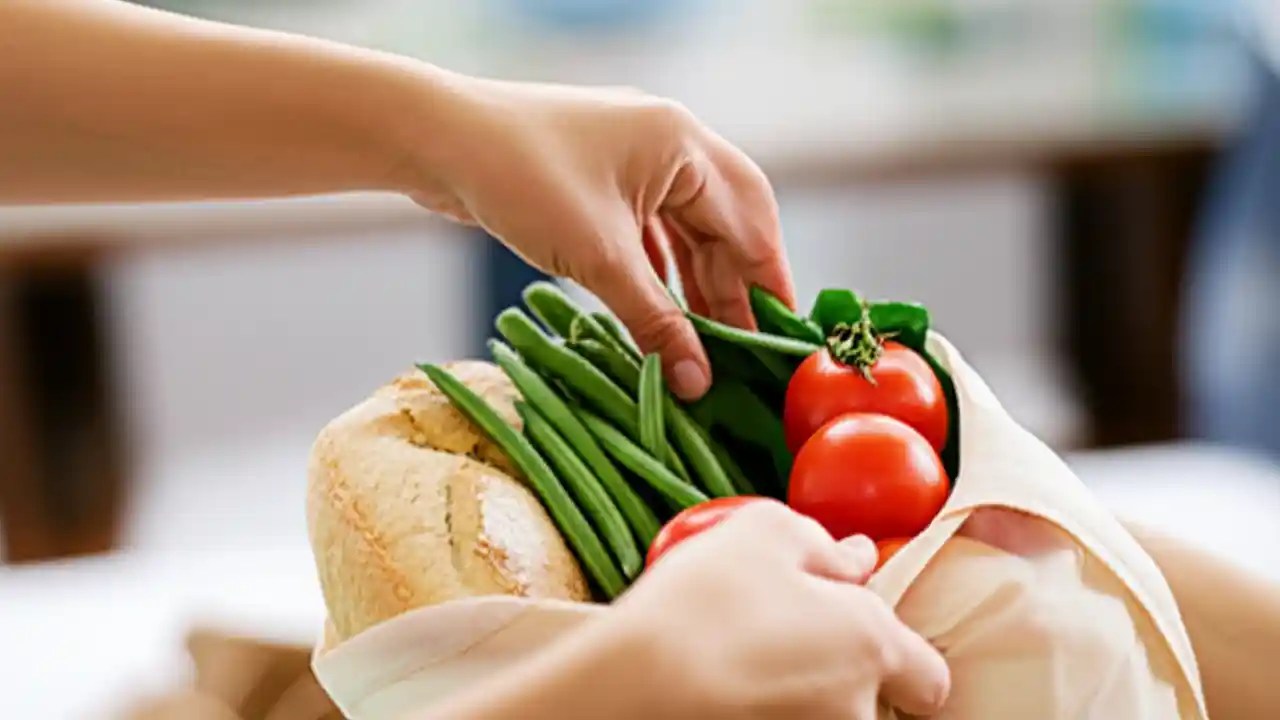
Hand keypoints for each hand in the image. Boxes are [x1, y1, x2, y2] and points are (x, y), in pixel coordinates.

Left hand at [409, 77, 793, 399]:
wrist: (434, 140)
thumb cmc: (520, 180)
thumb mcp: (600, 258)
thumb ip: (657, 321)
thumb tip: (699, 382)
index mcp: (684, 144)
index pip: (752, 223)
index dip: (770, 287)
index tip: (782, 342)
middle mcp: (669, 143)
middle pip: (727, 224)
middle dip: (737, 288)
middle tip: (745, 352)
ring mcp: (634, 158)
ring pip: (687, 228)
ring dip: (699, 283)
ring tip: (708, 344)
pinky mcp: (601, 179)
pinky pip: (651, 229)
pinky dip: (662, 271)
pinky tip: (666, 309)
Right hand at [608, 501, 949, 718]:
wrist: (632, 683)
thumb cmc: (704, 598)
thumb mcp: (765, 530)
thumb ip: (826, 544)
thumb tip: (859, 558)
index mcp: (871, 645)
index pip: (931, 679)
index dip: (904, 662)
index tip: (861, 645)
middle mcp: (856, 708)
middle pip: (869, 703)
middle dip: (835, 677)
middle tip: (777, 645)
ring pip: (822, 718)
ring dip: (795, 697)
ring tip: (739, 669)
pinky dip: (761, 710)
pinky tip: (724, 695)